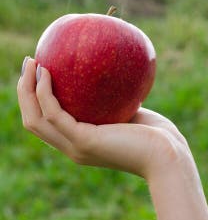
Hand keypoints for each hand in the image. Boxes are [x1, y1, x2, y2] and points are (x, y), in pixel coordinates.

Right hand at [18, 56, 193, 179]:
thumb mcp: (132, 112)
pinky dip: (45, 92)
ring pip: (34, 118)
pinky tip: (47, 72)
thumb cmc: (159, 136)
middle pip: (32, 120)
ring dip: (27, 89)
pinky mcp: (84, 141)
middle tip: (29, 62)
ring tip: (31, 62)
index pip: (46, 124)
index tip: (39, 71)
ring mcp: (76, 146)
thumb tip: (113, 72)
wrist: (170, 158)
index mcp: (81, 143)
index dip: (36, 100)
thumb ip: (117, 100)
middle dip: (24, 91)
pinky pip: (54, 113)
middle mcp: (73, 148)